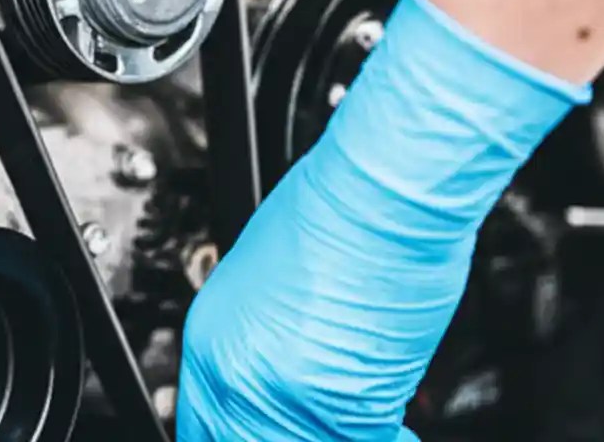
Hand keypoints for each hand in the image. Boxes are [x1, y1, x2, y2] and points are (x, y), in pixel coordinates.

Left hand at [177, 0, 587, 439]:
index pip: (203, 427)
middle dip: (294, 436)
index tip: (275, 431)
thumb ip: (261, 343)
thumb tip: (279, 373)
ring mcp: (283, 392)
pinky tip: (400, 429)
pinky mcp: (341, 403)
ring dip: (344, 434)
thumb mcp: (269, 281)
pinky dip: (391, 437)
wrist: (384, 186)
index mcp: (209, 339)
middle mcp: (235, 373)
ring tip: (370, 421)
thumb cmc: (340, 212)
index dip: (240, 434)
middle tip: (328, 423)